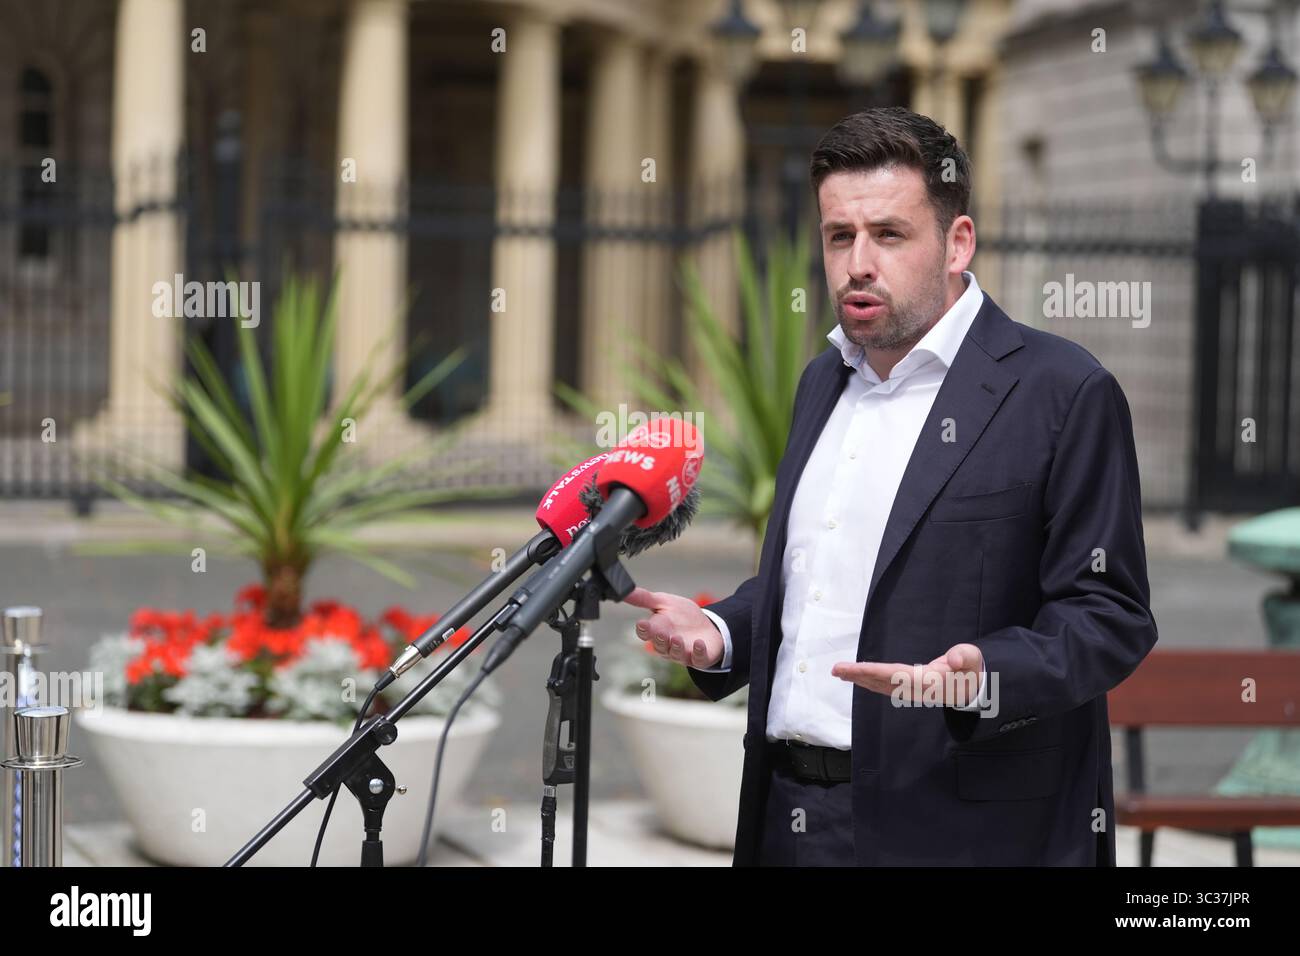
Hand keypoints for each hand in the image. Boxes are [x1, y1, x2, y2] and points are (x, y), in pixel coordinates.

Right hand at [622, 587, 723, 668]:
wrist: (706, 627)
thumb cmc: (681, 615)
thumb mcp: (664, 602)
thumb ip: (644, 598)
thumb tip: (624, 590)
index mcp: (656, 631)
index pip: (645, 633)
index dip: (643, 629)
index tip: (642, 623)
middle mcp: (667, 645)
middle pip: (659, 645)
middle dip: (659, 639)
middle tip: (660, 632)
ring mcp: (683, 653)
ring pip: (676, 654)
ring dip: (676, 647)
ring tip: (677, 639)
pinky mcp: (700, 657)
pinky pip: (698, 658)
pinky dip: (698, 652)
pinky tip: (699, 643)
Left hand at [831, 643, 984, 706]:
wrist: (974, 689)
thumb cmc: (971, 671)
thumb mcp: (972, 660)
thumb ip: (965, 657)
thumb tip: (955, 658)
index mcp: (929, 682)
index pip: (898, 676)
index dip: (876, 672)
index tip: (858, 669)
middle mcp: (916, 689)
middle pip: (883, 683)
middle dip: (860, 676)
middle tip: (837, 670)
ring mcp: (911, 691)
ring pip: (881, 685)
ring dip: (860, 679)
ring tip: (840, 672)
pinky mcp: (909, 688)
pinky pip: (884, 685)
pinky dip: (869, 680)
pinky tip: (857, 676)